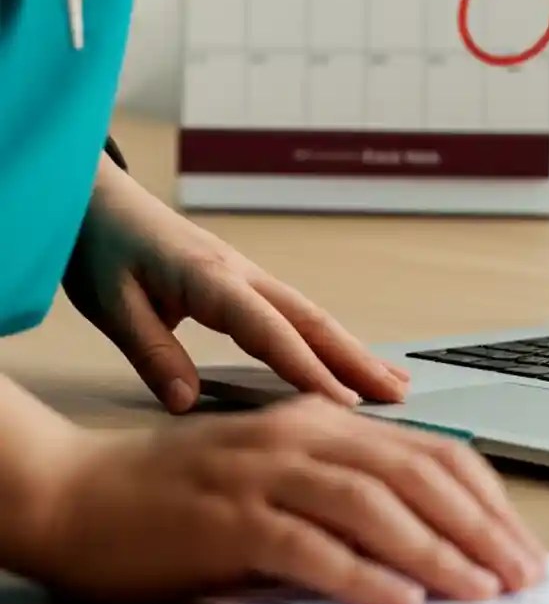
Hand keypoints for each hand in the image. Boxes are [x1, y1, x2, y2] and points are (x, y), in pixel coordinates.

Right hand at [30, 397, 546, 603]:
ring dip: (436, 550)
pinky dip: (362, 572)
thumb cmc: (182, 495)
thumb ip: (347, 501)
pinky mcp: (228, 518)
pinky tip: (400, 598)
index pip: (431, 452)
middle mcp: (301, 437)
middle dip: (479, 527)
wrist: (77, 493)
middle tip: (519, 572)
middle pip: (415, 475)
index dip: (484, 499)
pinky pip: (309, 545)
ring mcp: (264, 473)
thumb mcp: (281, 480)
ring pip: (373, 504)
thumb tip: (430, 549)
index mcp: (324, 423)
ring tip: (479, 587)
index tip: (518, 542)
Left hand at [62, 158, 406, 412]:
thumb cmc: (100, 246)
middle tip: (397, 395)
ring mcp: (249, 276)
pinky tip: (349, 359)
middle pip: (313, 322)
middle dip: (357, 360)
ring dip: (354, 351)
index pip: (271, 332)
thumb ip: (152, 352)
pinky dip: (330, 340)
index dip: (309, 370)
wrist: (96, 199)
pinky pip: (297, 315)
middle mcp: (243, 275)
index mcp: (211, 279)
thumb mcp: (111, 305)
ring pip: (313, 317)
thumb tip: (185, 402)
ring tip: (393, 383)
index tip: (343, 404)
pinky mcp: (245, 283)